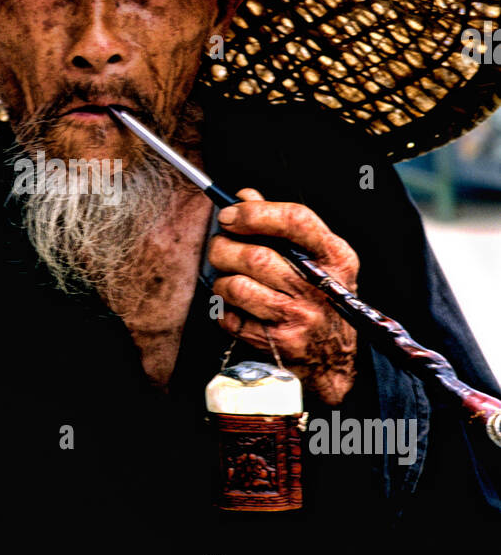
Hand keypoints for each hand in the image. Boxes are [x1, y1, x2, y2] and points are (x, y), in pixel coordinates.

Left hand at [209, 188, 359, 405]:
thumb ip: (281, 224)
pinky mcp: (279, 342)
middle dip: (224, 248)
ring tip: (228, 280)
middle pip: (256, 256)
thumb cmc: (322, 297)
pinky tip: (236, 308)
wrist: (334, 357)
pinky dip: (224, 310)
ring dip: (221, 281)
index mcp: (334, 256)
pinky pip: (230, 319)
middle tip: (219, 248)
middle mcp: (319, 286)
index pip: (294, 220)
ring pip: (237, 287)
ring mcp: (299, 317)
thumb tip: (244, 196)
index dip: (255, 213)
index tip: (229, 214)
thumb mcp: (317, 258)